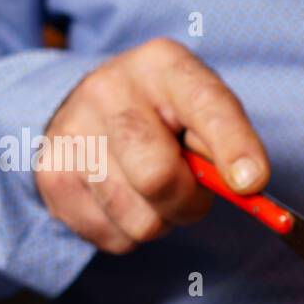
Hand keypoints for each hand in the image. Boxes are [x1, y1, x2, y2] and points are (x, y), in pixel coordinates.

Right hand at [36, 37, 268, 253]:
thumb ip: (227, 142)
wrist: (86, 109)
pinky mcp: (51, 175)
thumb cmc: (164, 117)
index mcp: (163, 66)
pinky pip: (113, 238)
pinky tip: (122, 197)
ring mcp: (72, 131)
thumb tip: (246, 185)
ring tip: (150, 190)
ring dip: (159, 220)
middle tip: (190, 193)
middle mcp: (110, 90)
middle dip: (188, 202)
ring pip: (138, 220)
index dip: (232, 147)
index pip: (205, 105)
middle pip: (158, 176)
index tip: (251, 183)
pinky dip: (129, 232)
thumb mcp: (201, 112)